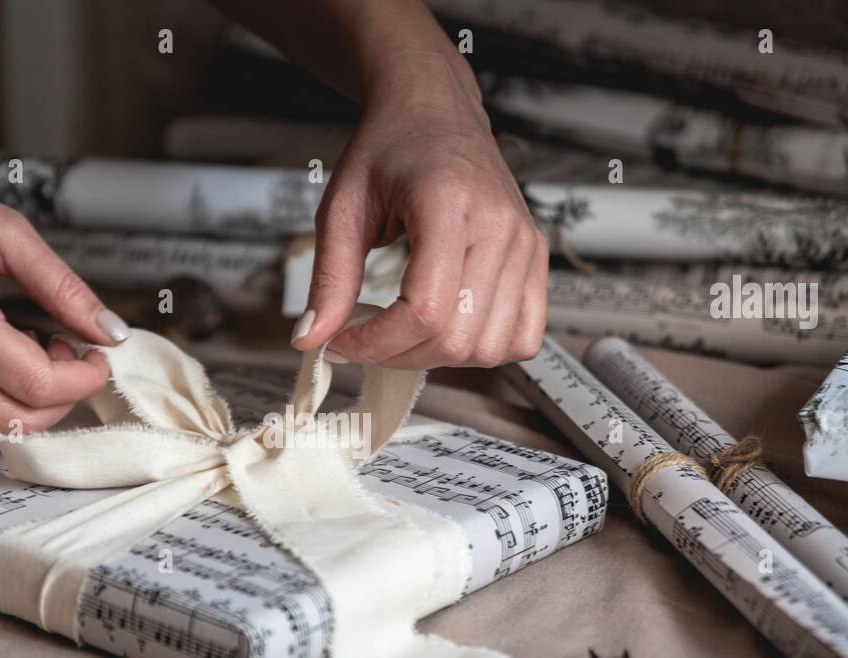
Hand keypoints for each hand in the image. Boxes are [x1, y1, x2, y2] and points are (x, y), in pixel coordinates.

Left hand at [290, 57, 547, 368]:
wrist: (434, 111)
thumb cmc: (390, 149)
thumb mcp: (342, 207)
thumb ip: (329, 277)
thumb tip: (311, 338)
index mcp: (449, 204)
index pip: (425, 310)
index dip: (378, 343)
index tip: (343, 342)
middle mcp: (499, 226)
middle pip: (457, 338)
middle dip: (400, 355)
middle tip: (366, 336)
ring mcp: (524, 243)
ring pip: (490, 348)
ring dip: (439, 357)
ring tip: (404, 331)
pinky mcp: (536, 257)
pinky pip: (523, 336)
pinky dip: (483, 350)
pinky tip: (447, 327)